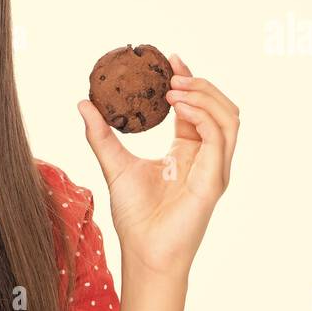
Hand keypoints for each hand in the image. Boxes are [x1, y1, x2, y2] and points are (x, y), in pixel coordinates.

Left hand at [77, 53, 238, 276]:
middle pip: (221, 108)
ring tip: (174, 87)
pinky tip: (179, 106)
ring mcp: (215, 169)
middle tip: (172, 72)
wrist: (143, 251)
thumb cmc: (135, 217)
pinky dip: (202, 116)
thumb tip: (83, 103)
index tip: (171, 59)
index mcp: (189, 152)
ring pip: (228, 118)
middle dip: (200, 83)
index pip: (197, 108)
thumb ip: (101, 135)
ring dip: (204, 96)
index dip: (188, 80)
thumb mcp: (114, 165)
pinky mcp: (215, 180)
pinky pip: (218, 138)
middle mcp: (207, 158)